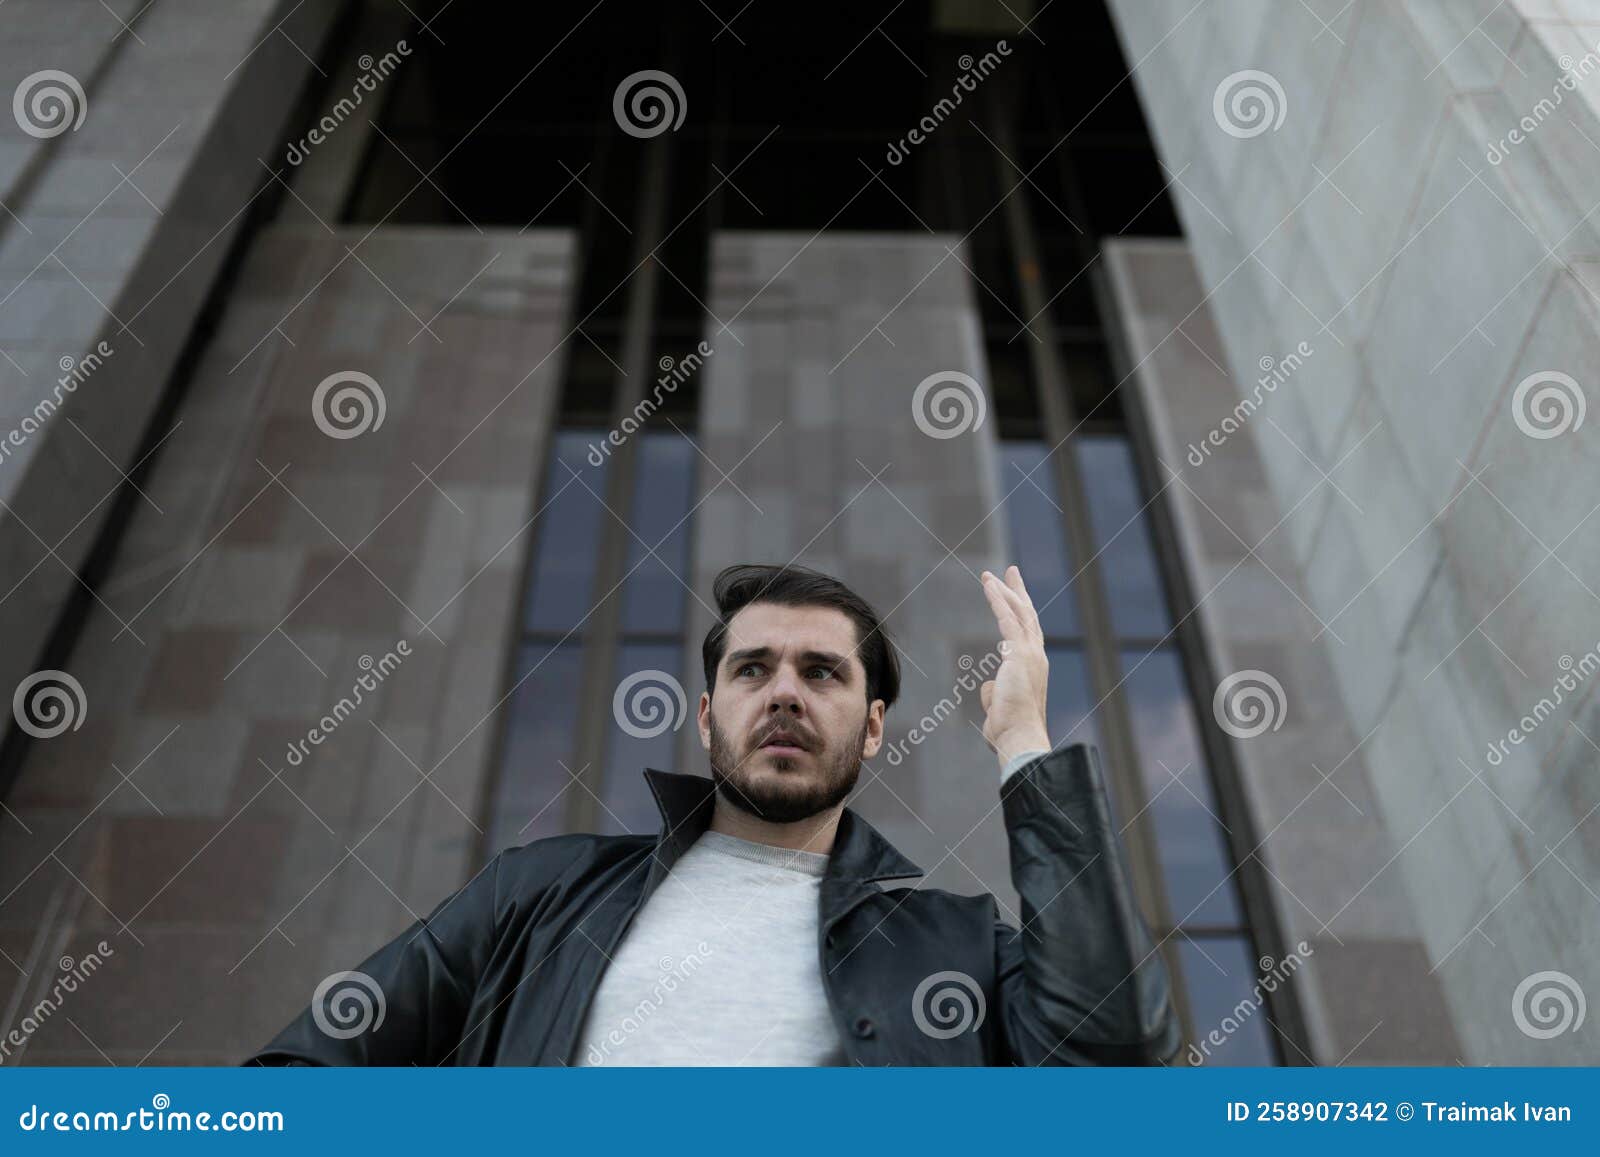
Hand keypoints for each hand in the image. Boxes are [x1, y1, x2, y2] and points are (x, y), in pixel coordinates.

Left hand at [979, 565, 1051, 766]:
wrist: (1019, 738)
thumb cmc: (1009, 730)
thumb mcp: (998, 708)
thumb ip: (994, 694)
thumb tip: (989, 685)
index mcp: (1033, 668)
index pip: (1027, 633)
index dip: (1020, 612)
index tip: (1012, 596)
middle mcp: (1036, 656)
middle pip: (1027, 616)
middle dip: (1017, 592)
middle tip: (1011, 572)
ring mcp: (1030, 653)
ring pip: (1017, 612)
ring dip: (1003, 591)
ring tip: (989, 575)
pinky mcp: (1019, 653)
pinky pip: (1007, 618)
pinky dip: (997, 599)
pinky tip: (988, 584)